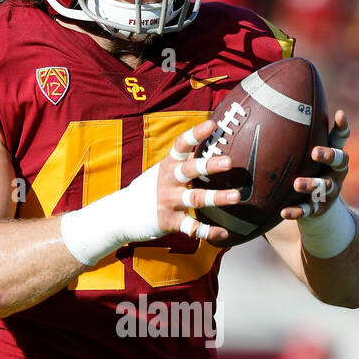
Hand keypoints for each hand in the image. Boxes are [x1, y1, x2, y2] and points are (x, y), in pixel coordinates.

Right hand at [154, 119, 239, 241]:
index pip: (181, 145)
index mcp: (168, 165)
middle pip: (189, 170)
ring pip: (195, 199)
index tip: (213, 125)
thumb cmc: (151, 188)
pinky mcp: (170, 222)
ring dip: (217, 197)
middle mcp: (168, 181)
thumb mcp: (164, 170)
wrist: (122, 214)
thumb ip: (184, 159)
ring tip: (237, 196)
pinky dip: (208, 232)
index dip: (196, 134)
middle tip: (229, 162)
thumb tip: (209, 138)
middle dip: (209, 166)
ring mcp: (169, 202)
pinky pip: (192, 228)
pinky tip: (224, 233)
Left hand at [279, 110, 350, 220]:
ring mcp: (328, 193)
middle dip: (329, 156)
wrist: (318, 208)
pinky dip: (296, 211)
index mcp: (335, 157)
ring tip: (297, 183)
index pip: (341, 139)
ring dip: (311, 184)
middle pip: (339, 163)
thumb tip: (290, 98)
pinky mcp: (318, 210)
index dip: (342, 127)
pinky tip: (283, 212)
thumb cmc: (313, 171)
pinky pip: (307, 211)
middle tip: (315, 151)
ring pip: (324, 188)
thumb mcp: (311, 152)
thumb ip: (307, 133)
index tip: (339, 114)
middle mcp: (336, 173)